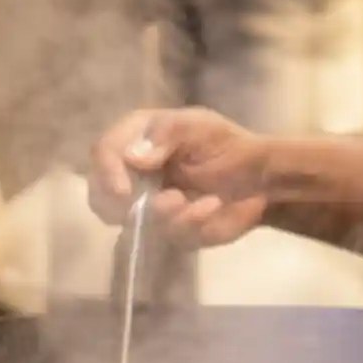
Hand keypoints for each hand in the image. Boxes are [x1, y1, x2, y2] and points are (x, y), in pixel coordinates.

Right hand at [89, 107, 268, 246]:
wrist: (261, 180)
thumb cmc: (229, 146)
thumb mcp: (201, 127)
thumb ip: (167, 134)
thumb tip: (131, 156)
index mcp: (136, 139)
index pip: (103, 153)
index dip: (106, 172)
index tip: (122, 190)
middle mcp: (133, 175)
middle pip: (101, 195)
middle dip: (128, 205)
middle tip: (169, 200)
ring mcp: (148, 207)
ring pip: (134, 222)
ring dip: (170, 215)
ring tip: (205, 202)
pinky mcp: (168, 230)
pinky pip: (169, 235)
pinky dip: (194, 222)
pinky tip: (214, 207)